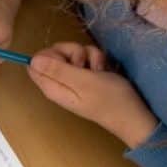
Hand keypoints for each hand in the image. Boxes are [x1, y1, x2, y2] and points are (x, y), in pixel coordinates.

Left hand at [28, 44, 159, 146]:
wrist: (134, 114)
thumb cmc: (109, 99)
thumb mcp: (82, 82)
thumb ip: (57, 70)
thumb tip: (31, 60)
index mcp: (53, 87)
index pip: (34, 63)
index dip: (50, 54)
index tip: (66, 59)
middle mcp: (60, 82)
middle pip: (54, 54)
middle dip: (72, 52)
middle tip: (84, 65)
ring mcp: (74, 78)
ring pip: (72, 53)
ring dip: (88, 56)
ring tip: (98, 70)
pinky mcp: (88, 75)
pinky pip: (86, 58)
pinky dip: (96, 60)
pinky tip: (104, 69)